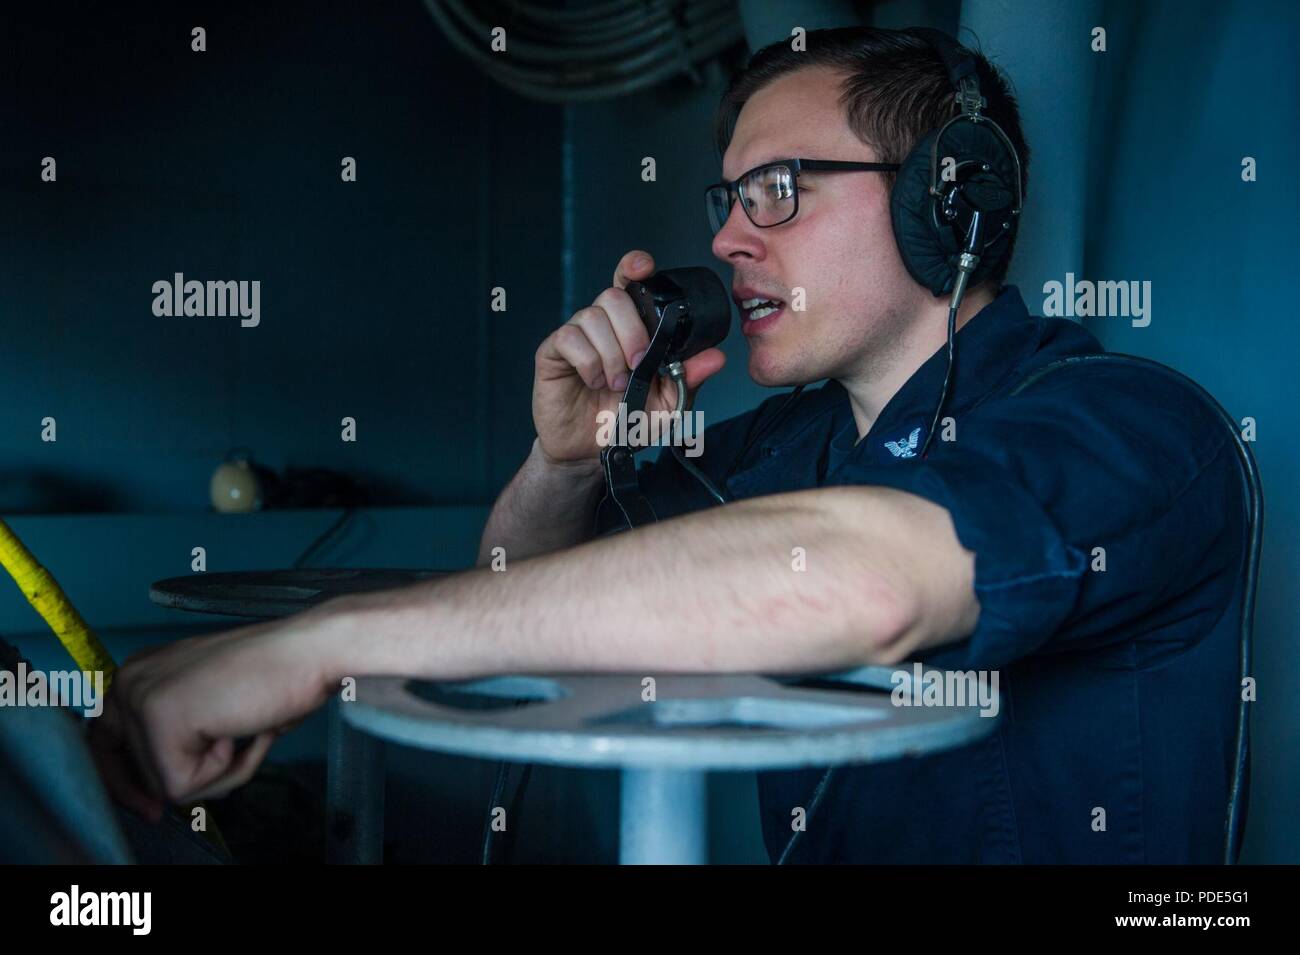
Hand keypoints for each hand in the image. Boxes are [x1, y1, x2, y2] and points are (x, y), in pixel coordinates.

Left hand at [87, 615, 334, 816]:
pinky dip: (226, 772)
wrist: (313, 651)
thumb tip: (162, 790)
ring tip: (249, 731)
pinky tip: (246, 733)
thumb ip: (184, 735)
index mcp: (142, 672)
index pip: (104, 743)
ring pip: (163, 785)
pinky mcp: (161, 718)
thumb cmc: (281, 675)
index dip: (126, 782)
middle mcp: (131, 679)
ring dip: (218, 773)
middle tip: (237, 745)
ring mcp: (141, 697)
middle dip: (194, 774)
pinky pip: (182, 786)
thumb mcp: (216, 705)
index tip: (149, 808)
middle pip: (138, 773)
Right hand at [532, 249, 725, 463]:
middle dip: (633, 330)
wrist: (590, 452)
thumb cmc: (625, 422)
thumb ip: (690, 379)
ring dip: (611, 352)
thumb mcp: (667, 405)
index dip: (633, 267)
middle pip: (613, 296)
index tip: (644, 267)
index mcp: (629, 329)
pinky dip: (588, 361)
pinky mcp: (553, 353)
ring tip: (616, 383)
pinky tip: (594, 381)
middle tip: (639, 364)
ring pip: (591, 316)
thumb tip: (716, 357)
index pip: (628, 284)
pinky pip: (568, 337)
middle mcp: (602, 326)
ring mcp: (576, 337)